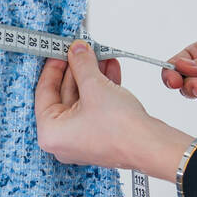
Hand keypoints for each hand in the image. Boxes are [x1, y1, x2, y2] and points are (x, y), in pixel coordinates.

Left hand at [35, 40, 195, 182]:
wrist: (152, 147)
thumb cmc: (120, 129)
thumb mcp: (95, 86)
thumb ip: (82, 64)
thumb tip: (77, 50)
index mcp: (50, 133)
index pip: (44, 91)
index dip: (53, 66)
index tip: (60, 50)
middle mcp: (63, 139)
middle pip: (64, 94)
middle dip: (78, 69)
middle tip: (82, 50)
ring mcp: (82, 138)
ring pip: (82, 99)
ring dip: (92, 75)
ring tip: (101, 55)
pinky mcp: (100, 135)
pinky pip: (94, 106)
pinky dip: (102, 88)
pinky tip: (110, 68)